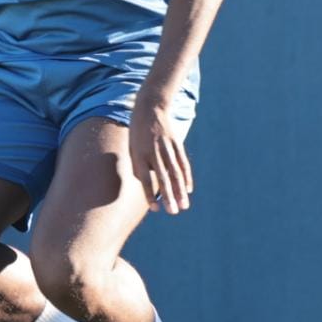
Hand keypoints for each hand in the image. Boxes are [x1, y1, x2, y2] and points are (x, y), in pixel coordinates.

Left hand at [129, 95, 192, 213]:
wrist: (150, 108)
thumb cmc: (137, 133)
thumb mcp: (132, 148)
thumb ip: (139, 167)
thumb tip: (148, 186)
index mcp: (139, 154)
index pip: (146, 178)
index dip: (150, 194)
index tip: (155, 208)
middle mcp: (154, 152)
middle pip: (163, 178)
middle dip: (169, 197)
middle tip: (173, 212)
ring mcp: (167, 148)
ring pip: (176, 173)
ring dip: (180, 191)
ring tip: (184, 205)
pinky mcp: (177, 144)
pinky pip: (183, 164)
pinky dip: (186, 177)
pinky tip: (188, 190)